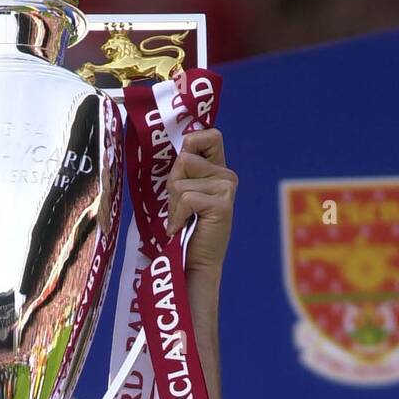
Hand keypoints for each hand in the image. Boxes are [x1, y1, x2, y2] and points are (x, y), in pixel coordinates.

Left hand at [165, 128, 237, 278]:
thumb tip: (180, 145)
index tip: (182, 159)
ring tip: (181, 219)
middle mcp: (226, 175)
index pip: (211, 135)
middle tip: (179, 207)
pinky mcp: (222, 204)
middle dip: (172, 184)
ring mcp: (226, 189)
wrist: (194, 263)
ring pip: (180, 182)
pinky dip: (177, 216)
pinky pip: (186, 198)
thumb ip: (183, 170)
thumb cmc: (184, 228)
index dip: (193, 141)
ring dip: (173, 204)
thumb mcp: (182, 193)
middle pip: (184, 159)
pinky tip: (182, 227)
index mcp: (217, 169)